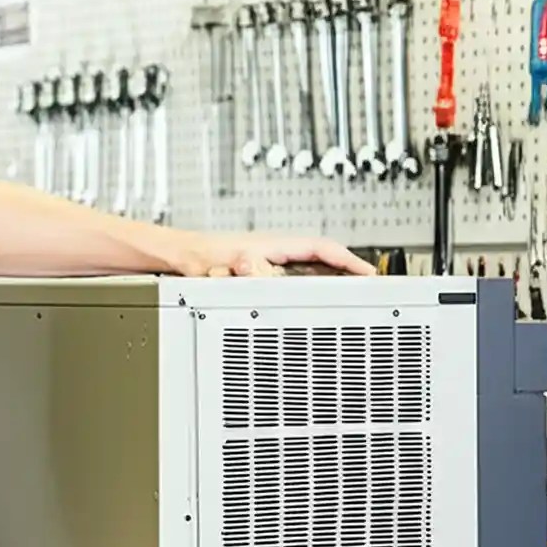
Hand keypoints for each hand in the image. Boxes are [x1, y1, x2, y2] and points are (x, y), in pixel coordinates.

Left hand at [186, 232, 377, 277]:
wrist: (175, 254)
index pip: (321, 248)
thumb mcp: (220, 267)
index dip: (349, 261)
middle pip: (321, 258)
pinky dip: (310, 287)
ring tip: (353, 296)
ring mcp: (267, 260)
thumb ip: (239, 272)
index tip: (370, 273)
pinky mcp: (259, 271)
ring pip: (308, 269)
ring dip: (329, 280)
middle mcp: (272, 251)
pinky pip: (293, 278)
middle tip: (372, 289)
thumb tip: (259, 272)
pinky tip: (316, 301)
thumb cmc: (194, 256)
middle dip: (348, 271)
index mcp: (270, 245)